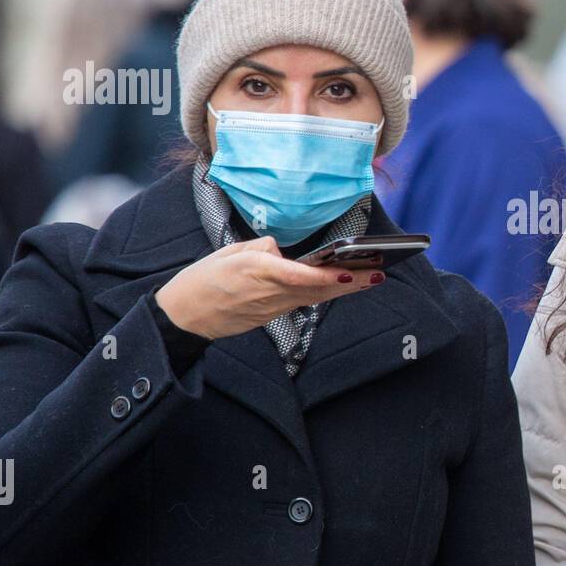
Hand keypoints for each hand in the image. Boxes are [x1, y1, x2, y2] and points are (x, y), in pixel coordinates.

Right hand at [155, 236, 386, 340]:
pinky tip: (342, 286)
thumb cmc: (204, 279)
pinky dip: (324, 293)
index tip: (350, 270)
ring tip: (371, 276)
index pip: (299, 274)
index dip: (326, 275)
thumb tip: (282, 250)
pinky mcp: (272, 315)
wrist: (186, 316)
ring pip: (315, 297)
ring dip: (343, 288)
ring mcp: (273, 307)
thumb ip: (261, 249)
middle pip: (317, 288)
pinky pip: (303, 302)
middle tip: (379, 272)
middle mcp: (270, 292)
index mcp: (257, 271)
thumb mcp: (229, 252)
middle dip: (350, 282)